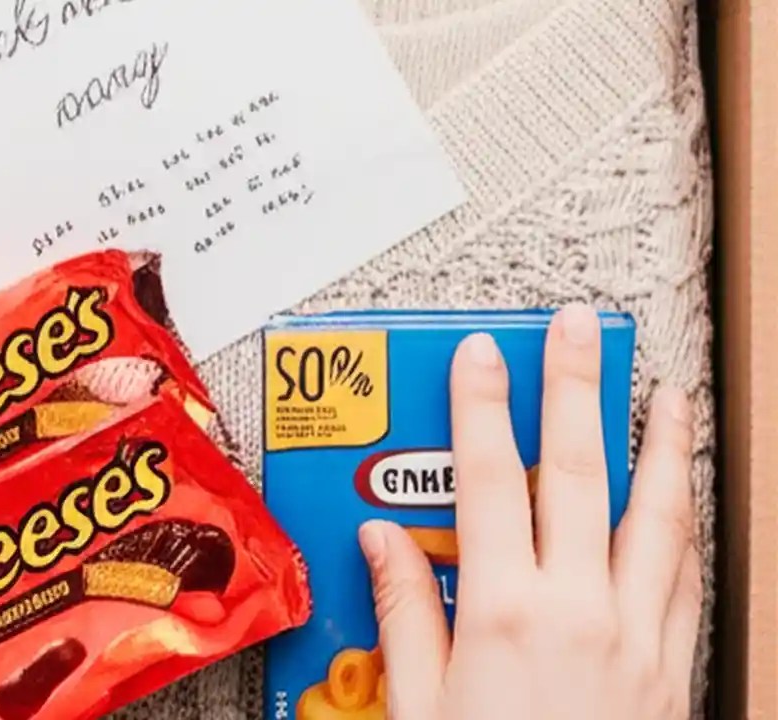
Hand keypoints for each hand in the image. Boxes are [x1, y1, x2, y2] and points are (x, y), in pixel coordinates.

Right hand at [360, 305, 700, 719]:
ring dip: (662, 446)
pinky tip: (686, 498)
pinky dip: (687, 525)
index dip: (483, 407)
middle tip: (577, 329)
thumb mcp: (417, 705)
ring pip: (658, 516)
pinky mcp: (674, 668)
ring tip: (667, 392)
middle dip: (575, 388)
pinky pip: (686, 576)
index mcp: (504, 611)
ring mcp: (638, 634)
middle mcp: (580, 608)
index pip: (491, 479)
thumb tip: (383, 542)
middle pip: (579, 473)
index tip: (481, 356)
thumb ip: (407, 613)